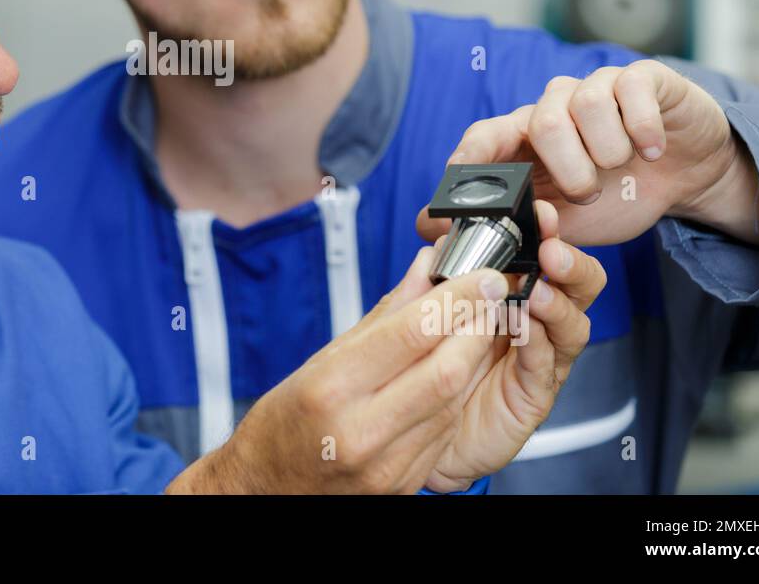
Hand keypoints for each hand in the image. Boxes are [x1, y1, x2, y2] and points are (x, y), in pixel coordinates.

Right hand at [166, 264, 509, 493]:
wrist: (266, 487)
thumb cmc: (285, 421)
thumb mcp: (321, 360)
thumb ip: (383, 317)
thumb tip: (424, 271)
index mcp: (331, 387)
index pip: (411, 333)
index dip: (457, 299)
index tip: (482, 276)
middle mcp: (360, 430)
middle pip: (446, 370)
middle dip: (478, 325)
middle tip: (492, 297)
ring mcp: (385, 464)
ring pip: (453, 401)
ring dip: (476, 358)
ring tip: (480, 327)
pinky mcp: (403, 484)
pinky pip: (445, 431)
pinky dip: (458, 396)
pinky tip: (459, 372)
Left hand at [416, 59, 758, 246]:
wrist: (685, 177)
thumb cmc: (615, 193)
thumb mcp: (560, 221)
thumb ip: (508, 226)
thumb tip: (428, 230)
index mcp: (525, 141)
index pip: (484, 136)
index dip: (473, 156)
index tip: (474, 185)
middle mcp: (554, 106)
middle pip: (542, 121)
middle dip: (569, 169)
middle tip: (588, 192)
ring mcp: (596, 87)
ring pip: (585, 105)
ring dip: (606, 151)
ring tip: (621, 169)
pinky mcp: (641, 79)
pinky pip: (630, 91)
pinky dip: (642, 129)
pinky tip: (651, 150)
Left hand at [422, 200, 605, 490]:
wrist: (415, 430)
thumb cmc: (426, 368)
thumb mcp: (418, 319)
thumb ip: (426, 285)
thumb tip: (432, 247)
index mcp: (508, 295)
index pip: (540, 256)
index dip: (544, 233)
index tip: (539, 213)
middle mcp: (532, 322)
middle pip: (575, 286)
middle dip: (570, 263)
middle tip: (551, 251)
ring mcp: (539, 357)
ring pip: (572, 324)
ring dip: (557, 303)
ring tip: (537, 291)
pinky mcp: (534, 393)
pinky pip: (546, 365)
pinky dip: (539, 344)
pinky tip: (526, 330)